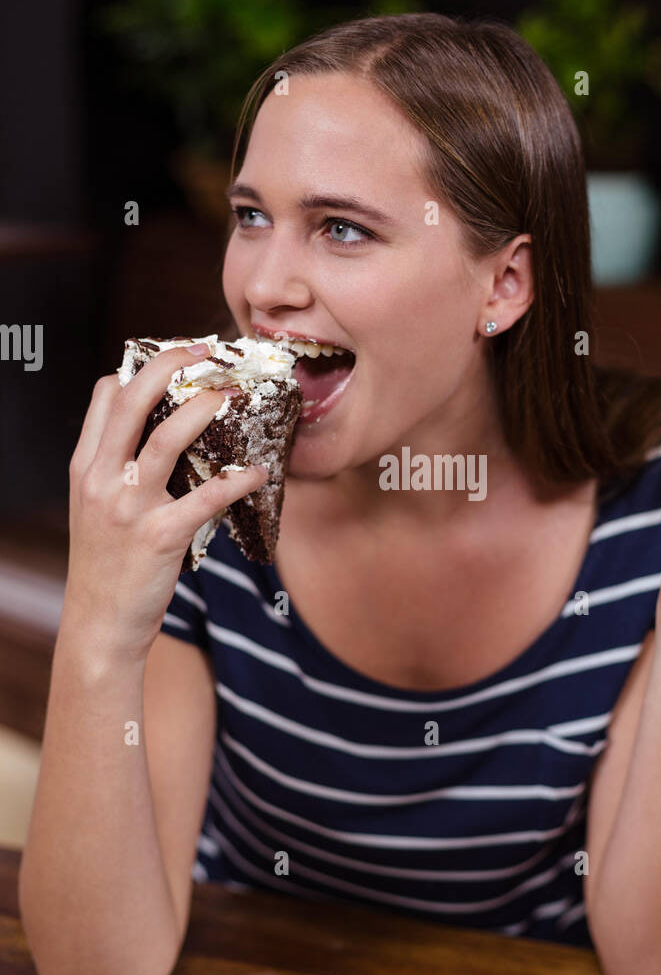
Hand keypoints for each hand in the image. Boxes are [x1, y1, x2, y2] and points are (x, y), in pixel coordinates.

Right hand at [64, 345, 268, 658]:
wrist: (100, 625)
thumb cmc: (106, 565)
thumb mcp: (96, 508)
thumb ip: (116, 469)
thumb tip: (157, 434)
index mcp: (85, 468)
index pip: (106, 398)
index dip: (141, 369)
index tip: (176, 358)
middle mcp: (102, 480)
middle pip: (133, 403)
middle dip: (170, 365)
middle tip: (203, 349)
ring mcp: (129, 508)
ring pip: (167, 440)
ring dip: (203, 410)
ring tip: (230, 395)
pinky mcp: (161, 537)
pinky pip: (207, 498)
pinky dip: (238, 481)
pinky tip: (260, 472)